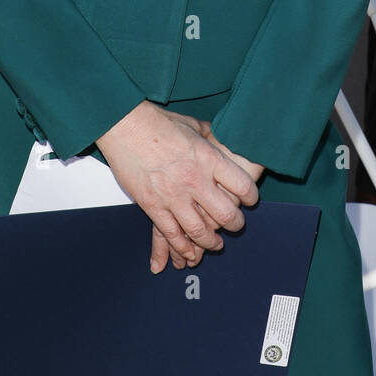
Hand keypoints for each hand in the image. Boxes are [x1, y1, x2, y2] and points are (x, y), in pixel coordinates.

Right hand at [96, 101, 258, 273]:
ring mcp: (173, 196)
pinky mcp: (152, 206)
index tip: (251, 200)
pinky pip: (171, 234)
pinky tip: (189, 253)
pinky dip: (182, 247)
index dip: (251, 196)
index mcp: (208, 158)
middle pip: (226, 214)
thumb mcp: (192, 125)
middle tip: (236, 225)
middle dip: (235, 224)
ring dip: (210, 242)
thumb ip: (209, 138)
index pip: (242, 186)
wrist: (124, 125)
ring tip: (216, 244)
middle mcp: (194, 180)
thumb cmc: (157, 121)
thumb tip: (219, 138)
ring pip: (200, 231)